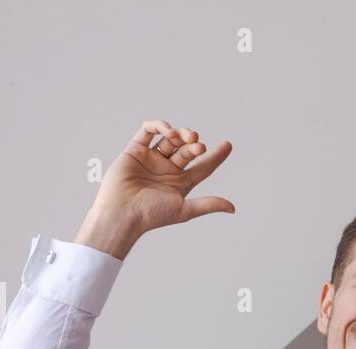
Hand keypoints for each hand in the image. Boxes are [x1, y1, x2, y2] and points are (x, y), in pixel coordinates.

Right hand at [93, 119, 235, 234]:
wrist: (122, 212)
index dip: (216, 156)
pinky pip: (147, 131)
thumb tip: (232, 208)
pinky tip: (168, 131)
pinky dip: (159, 126)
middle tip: (199, 145)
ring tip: (187, 137)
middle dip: (194, 145)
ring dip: (180, 134)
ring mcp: (151, 158)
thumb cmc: (152, 215)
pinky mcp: (135, 150)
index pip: (203, 167)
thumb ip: (208, 205)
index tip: (228, 145)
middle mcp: (167, 169)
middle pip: (186, 150)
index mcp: (180, 183)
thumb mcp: (184, 210)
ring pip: (170, 139)